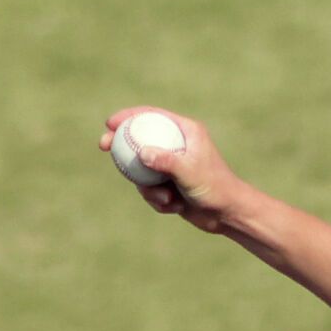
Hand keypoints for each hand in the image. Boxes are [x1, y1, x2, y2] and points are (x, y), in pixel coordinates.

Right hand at [99, 107, 247, 230]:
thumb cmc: (215, 188)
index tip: (109, 123)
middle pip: (139, 139)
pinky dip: (158, 201)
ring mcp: (171, 165)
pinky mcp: (169, 184)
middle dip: (121, 146)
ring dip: (148, 188)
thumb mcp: (190, 173)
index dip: (128, 116)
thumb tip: (142, 152)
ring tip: (167, 199)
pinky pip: (150, 190)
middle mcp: (177, 145)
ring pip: (142, 170)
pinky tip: (175, 207)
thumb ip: (167, 161)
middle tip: (103, 146)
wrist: (227, 215)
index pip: (151, 116)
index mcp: (185, 131)